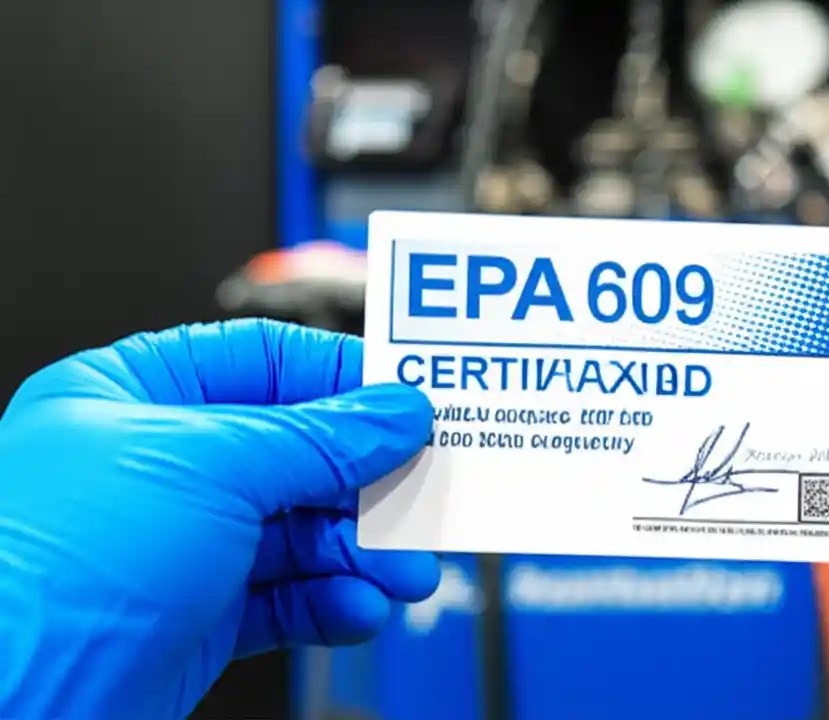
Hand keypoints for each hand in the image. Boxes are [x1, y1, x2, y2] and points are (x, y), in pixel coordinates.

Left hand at [0, 319, 437, 718]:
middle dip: (366, 484)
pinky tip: (359, 607)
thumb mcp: (210, 466)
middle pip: (297, 454)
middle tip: (422, 498)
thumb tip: (396, 413)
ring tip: (403, 570)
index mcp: (133, 395)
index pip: (264, 363)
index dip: (345, 380)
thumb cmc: (49, 568)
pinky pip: (289, 598)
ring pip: (302, 533)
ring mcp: (177, 547)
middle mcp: (156, 466)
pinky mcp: (195, 619)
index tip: (412, 402)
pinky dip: (334, 601)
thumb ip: (319, 438)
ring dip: (363, 552)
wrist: (5, 703)